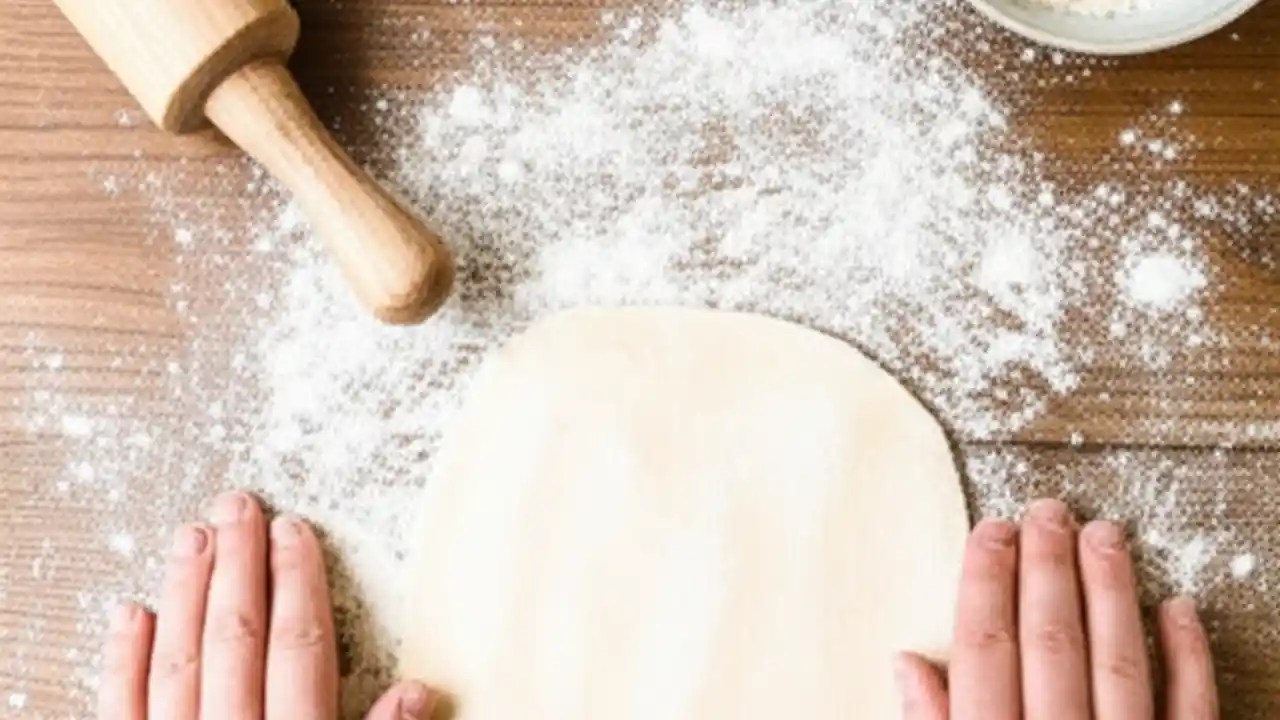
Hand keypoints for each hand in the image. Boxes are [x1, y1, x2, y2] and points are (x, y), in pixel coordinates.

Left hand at [98, 491, 436, 719]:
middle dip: (239, 564)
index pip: (299, 646)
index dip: (298, 582)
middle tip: (237, 507)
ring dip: (185, 593)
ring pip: (179, 660)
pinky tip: (133, 612)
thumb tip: (419, 691)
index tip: (294, 531)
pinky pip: (122, 709)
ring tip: (191, 535)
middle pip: (236, 638)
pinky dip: (124, 660)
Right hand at [897, 498, 1217, 718]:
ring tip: (1104, 534)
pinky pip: (1188, 708)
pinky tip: (1177, 608)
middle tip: (1047, 514)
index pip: (984, 647)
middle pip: (1050, 640)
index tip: (991, 532)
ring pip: (1117, 661)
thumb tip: (908, 665)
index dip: (985, 581)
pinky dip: (1186, 657)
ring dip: (1109, 591)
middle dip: (1046, 567)